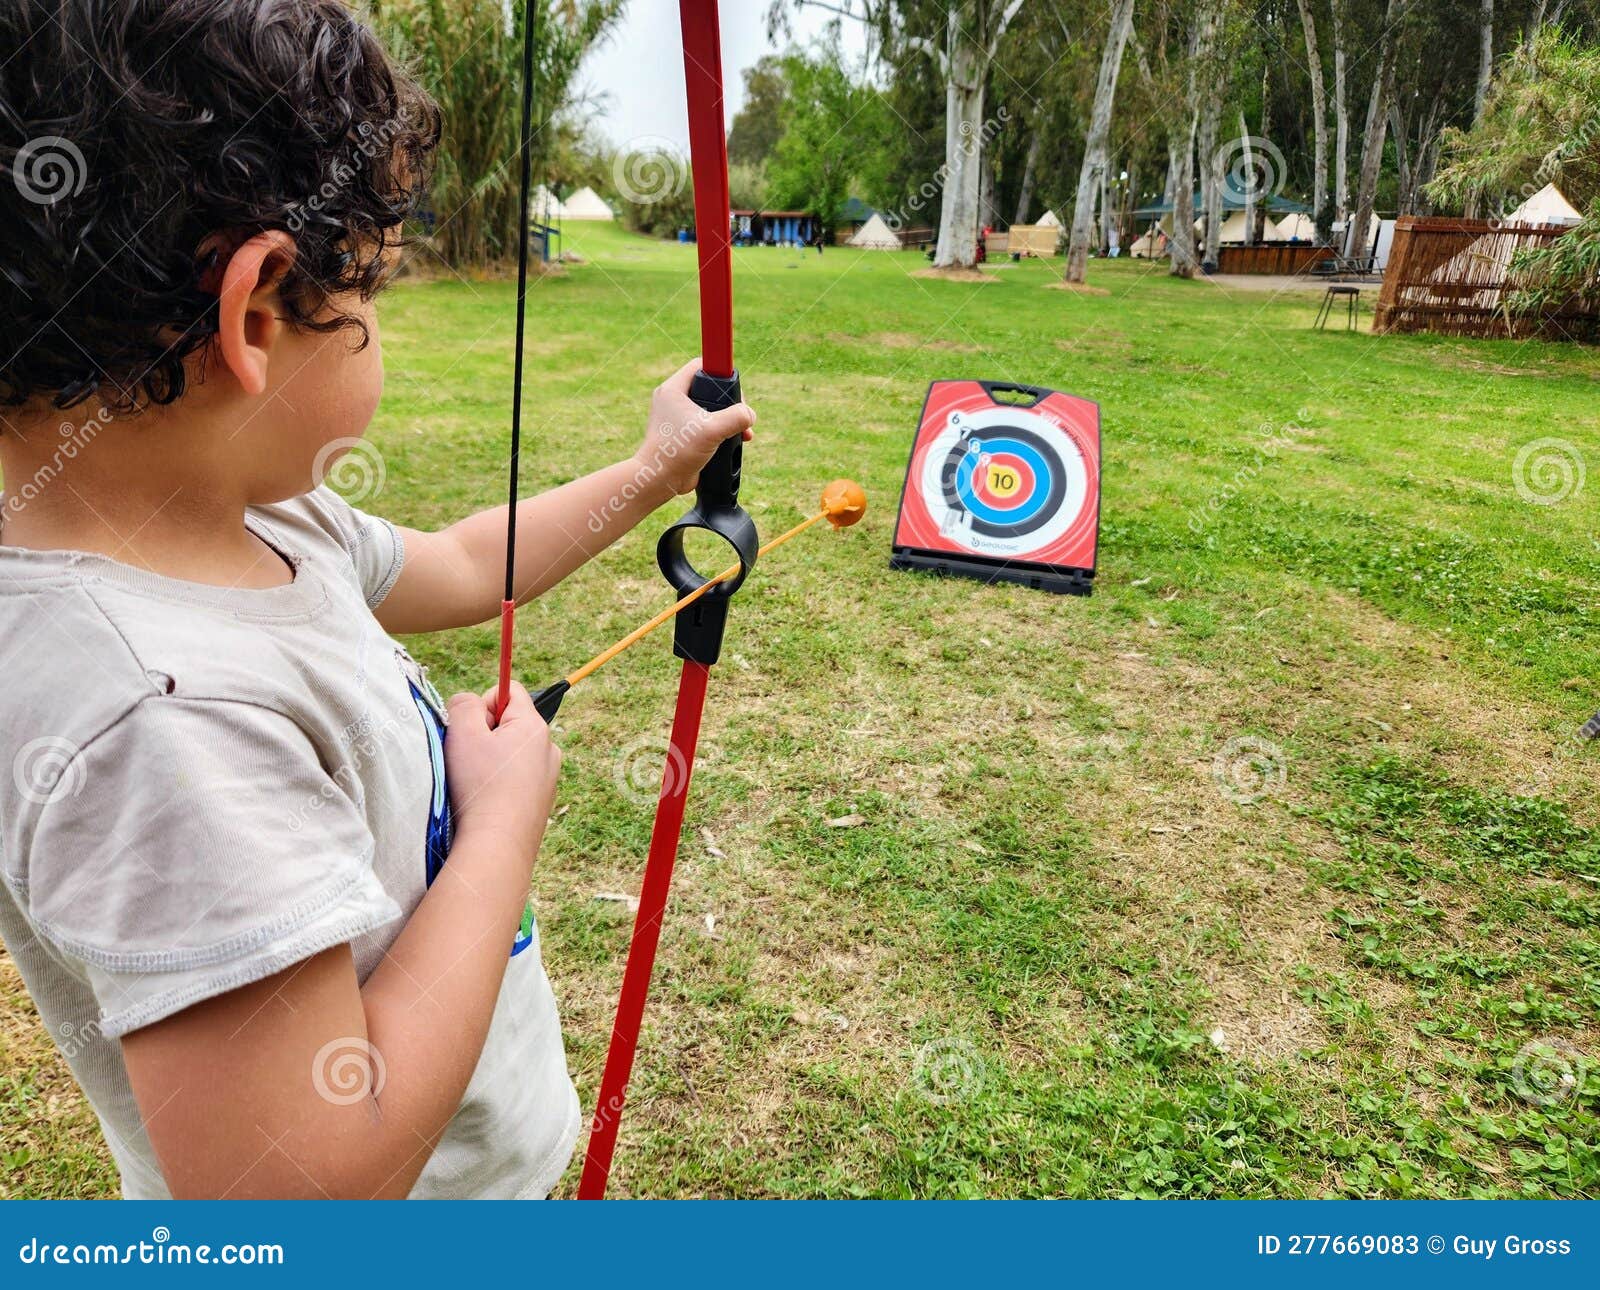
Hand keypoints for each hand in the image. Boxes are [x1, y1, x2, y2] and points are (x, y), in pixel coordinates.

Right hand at [444, 683, 561, 860]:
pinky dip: (498, 785)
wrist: (498, 846)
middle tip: (468, 759)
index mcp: (535, 727)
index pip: (510, 691)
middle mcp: (549, 749)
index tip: (470, 730)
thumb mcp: (462, 732)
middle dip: (484, 734)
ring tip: (476, 785)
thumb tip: (471, 704)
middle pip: (509, 724)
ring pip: (510, 754)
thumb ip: (463, 704)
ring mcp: (547, 778)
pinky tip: (487, 802)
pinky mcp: (540, 802)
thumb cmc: (480, 786)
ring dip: (489, 761)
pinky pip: (514, 779)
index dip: (483, 703)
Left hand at [633, 357, 756, 496]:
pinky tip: (732, 443)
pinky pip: (706, 424)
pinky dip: (720, 431)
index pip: (700, 366)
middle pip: (709, 387)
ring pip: (710, 408)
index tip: (734, 389)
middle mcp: (673, 399)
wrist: (659, 480)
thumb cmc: (677, 451)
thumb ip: (735, 418)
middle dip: (729, 403)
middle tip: (740, 416)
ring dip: (728, 419)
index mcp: (674, 389)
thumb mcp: (712, 430)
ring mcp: (677, 417)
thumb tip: (750, 415)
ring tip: (741, 433)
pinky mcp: (683, 434)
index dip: (720, 373)